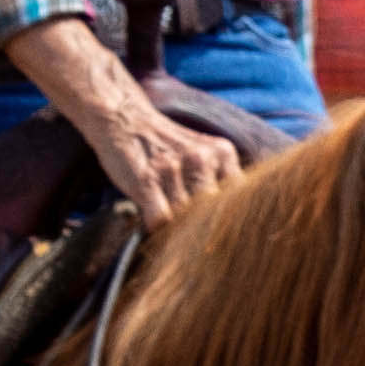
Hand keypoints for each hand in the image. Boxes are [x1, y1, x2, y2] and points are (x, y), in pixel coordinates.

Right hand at [4, 14, 244, 222]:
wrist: (124, 119)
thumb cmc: (165, 146)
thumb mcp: (203, 154)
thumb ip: (220, 181)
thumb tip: (234, 228)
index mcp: (222, 153)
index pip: (241, 200)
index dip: (233, 224)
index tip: (229, 241)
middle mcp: (202, 158)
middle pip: (215, 214)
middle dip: (206, 233)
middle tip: (200, 246)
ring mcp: (174, 169)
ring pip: (188, 220)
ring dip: (180, 232)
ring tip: (173, 231)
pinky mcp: (147, 181)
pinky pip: (161, 221)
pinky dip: (158, 230)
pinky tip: (153, 223)